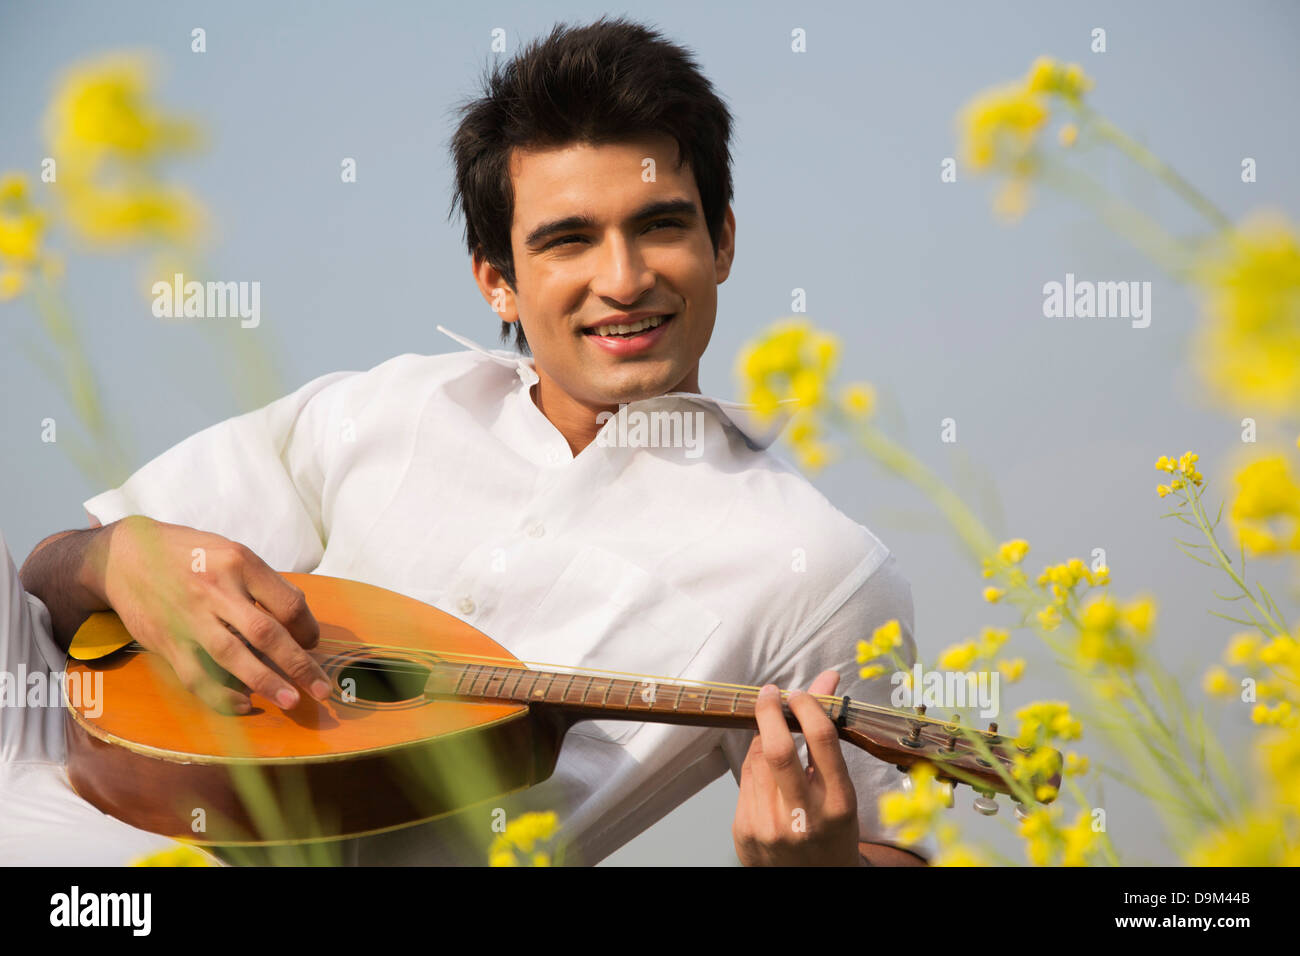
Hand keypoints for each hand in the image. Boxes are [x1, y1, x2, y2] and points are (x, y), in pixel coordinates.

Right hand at [88, 515, 331, 713]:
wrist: (124, 556)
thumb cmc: (189, 554)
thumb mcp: (230, 552)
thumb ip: (262, 584)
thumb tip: (298, 622)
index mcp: (240, 563)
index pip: (288, 603)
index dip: (308, 629)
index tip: (312, 643)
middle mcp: (217, 590)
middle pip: (267, 633)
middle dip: (300, 665)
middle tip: (323, 689)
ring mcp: (190, 618)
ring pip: (233, 657)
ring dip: (266, 683)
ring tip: (292, 701)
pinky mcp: (167, 641)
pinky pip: (198, 675)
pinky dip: (221, 695)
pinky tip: (243, 705)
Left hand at [733, 668, 861, 865]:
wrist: (814, 882)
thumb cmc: (832, 829)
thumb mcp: (842, 790)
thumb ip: (827, 739)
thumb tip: (826, 678)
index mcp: (837, 804)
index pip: (821, 740)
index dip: (808, 706)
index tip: (801, 693)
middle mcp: (803, 817)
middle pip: (778, 749)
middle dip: (769, 712)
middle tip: (770, 692)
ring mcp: (770, 827)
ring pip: (757, 760)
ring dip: (762, 737)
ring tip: (772, 733)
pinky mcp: (745, 831)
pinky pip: (745, 780)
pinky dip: (754, 763)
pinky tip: (763, 765)